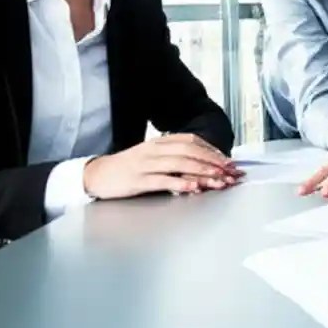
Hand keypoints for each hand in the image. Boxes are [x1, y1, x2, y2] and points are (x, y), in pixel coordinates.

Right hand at [83, 133, 242, 199]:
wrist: (98, 174)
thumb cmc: (128, 167)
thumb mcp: (151, 156)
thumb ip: (173, 157)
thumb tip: (200, 164)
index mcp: (159, 142)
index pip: (191, 141)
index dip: (211, 149)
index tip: (227, 160)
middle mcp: (154, 150)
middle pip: (190, 151)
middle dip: (213, 161)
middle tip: (230, 170)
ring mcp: (146, 164)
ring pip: (180, 164)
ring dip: (202, 171)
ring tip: (218, 179)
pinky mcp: (138, 180)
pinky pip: (163, 180)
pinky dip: (180, 183)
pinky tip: (193, 187)